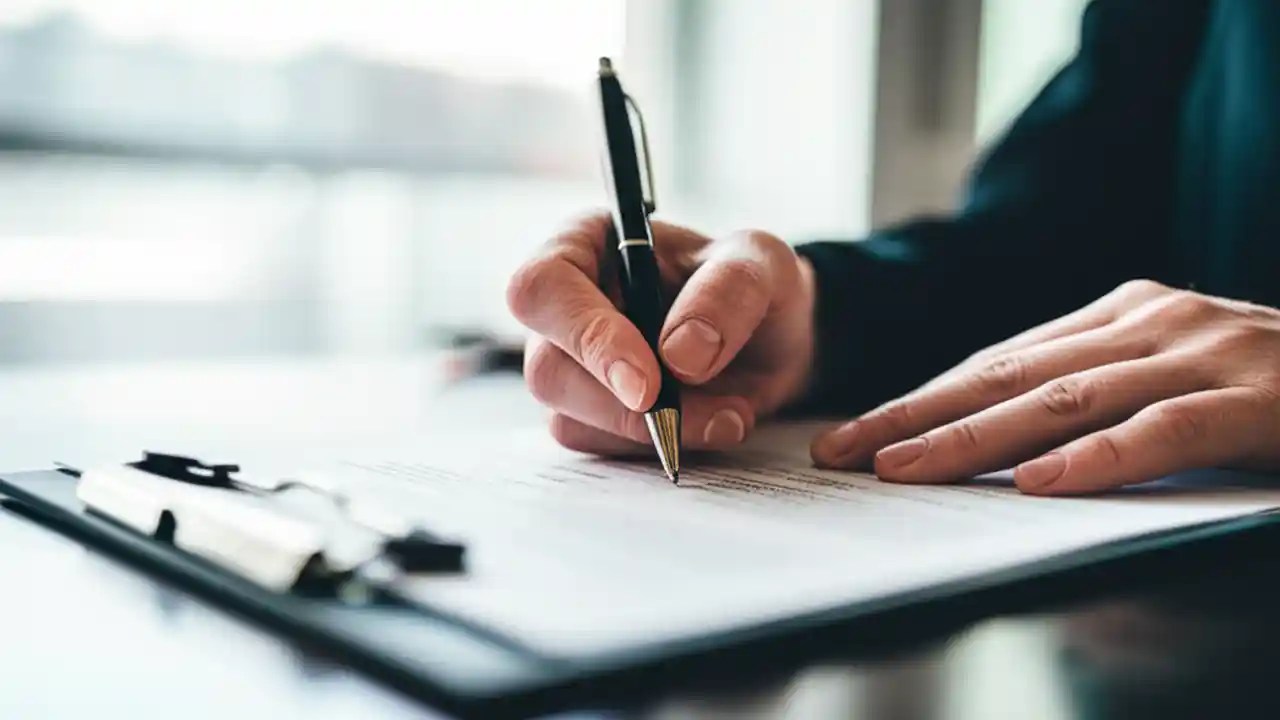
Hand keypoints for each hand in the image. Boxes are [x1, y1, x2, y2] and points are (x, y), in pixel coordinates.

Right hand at [507, 212, 814, 453]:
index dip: (587, 338)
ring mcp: (571, 364)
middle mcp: (565, 305)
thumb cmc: (751, 284)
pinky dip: (656, 447)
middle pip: (548, 368)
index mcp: (586, 244)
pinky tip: (709, 424)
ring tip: (727, 414)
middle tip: (696, 415)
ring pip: (569, 417)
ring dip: (650, 431)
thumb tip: (679, 356)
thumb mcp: (761, 264)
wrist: (770, 341)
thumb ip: (727, 293)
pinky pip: (600, 446)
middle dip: (623, 405)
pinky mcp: (589, 414)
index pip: (544, 288)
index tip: (648, 382)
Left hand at [811, 280, 1279, 494]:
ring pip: (1065, 399)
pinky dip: (1098, 459)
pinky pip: (1162, 431)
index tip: (852, 437)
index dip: (918, 400)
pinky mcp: (1253, 398)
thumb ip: (1093, 393)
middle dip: (916, 417)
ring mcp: (1200, 354)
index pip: (995, 363)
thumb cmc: (1263, 389)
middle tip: (844, 454)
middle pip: (1006, 376)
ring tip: (905, 469)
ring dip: (975, 438)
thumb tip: (997, 443)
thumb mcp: (1166, 376)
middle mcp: (1147, 323)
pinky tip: (1039, 484)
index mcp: (1118, 316)